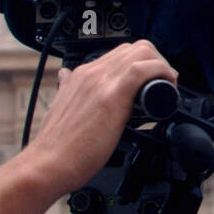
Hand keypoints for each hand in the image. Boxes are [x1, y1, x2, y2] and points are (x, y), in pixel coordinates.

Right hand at [25, 40, 178, 195]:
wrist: (46, 165)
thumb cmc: (57, 146)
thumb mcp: (60, 107)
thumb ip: (66, 90)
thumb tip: (65, 78)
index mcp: (80, 75)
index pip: (120, 53)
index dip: (142, 62)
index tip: (151, 79)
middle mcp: (90, 74)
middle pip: (134, 48)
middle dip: (156, 61)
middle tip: (163, 82)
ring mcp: (100, 83)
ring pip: (141, 52)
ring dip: (161, 65)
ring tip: (167, 85)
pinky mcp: (111, 96)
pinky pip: (142, 70)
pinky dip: (161, 72)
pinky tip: (167, 86)